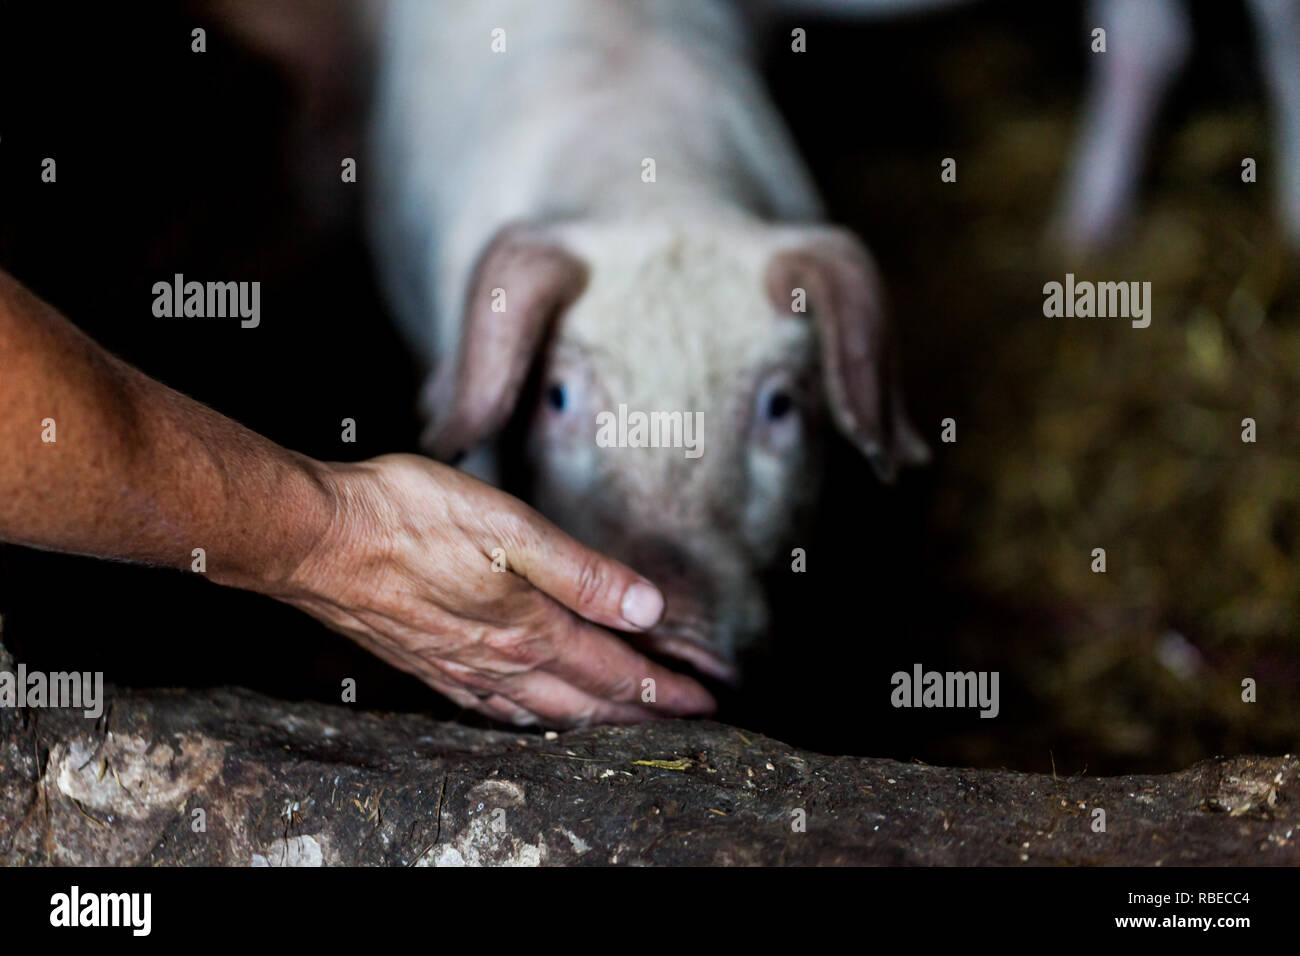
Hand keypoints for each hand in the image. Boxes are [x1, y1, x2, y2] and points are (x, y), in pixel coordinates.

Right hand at [275, 453, 716, 726]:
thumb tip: (647, 609)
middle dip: (639, 714)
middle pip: (585, 701)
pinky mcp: (423, 663)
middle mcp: (498, 660)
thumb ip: (583, 573)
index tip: (704, 702)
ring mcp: (458, 668)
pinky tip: (527, 717)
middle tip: (681, 724)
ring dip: (589, 722)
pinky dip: (528, 720)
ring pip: (542, 712)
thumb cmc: (407, 517)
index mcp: (528, 626)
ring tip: (619, 727)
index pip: (614, 668)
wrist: (313, 539)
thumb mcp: (511, 527)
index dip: (663, 687)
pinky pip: (491, 710)